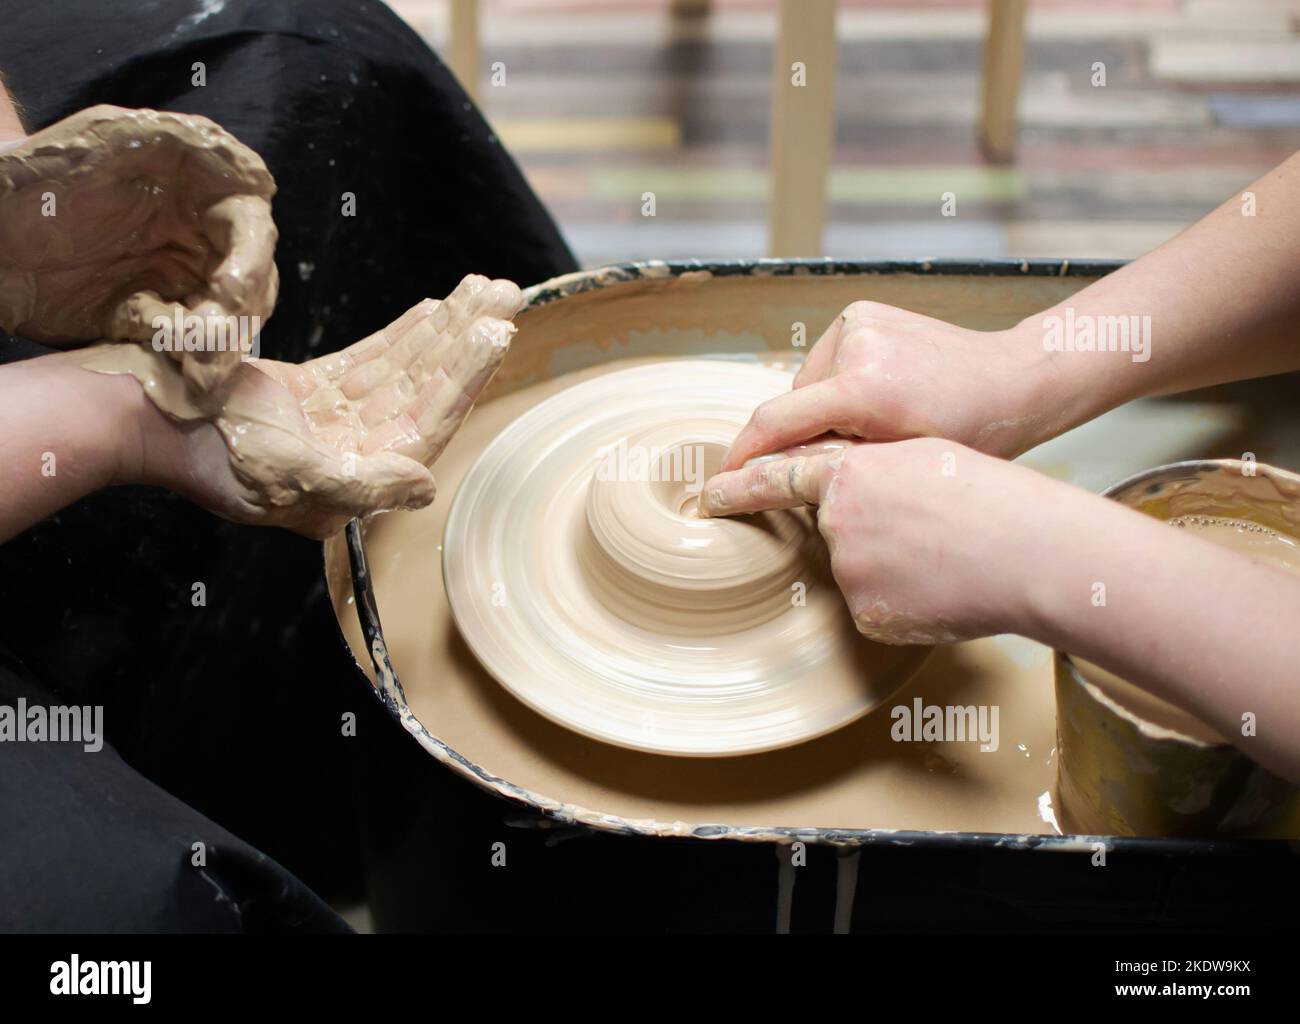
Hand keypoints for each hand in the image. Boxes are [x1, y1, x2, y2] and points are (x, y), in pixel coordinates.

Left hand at [0, 105, 276, 392]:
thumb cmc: (33, 174)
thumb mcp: (98, 139)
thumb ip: (172, 142)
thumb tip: (257, 175)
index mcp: (203, 189)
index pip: (253, 228)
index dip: (249, 262)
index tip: (228, 293)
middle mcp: (204, 237)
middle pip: (253, 283)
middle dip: (235, 317)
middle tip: (208, 346)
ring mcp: (185, 281)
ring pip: (229, 322)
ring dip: (217, 347)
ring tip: (194, 368)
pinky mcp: (158, 320)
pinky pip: (188, 348)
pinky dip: (184, 361)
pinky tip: (159, 357)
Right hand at [116, 275, 522, 538]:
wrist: (139, 417)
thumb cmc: (207, 452)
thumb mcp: (286, 475)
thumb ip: (361, 483)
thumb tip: (426, 483)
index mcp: (351, 484)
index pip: (424, 425)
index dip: (463, 379)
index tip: (496, 332)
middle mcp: (350, 456)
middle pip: (424, 392)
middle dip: (466, 343)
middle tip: (508, 295)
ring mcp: (330, 423)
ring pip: (402, 371)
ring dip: (443, 331)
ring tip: (485, 289)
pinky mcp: (308, 394)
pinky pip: (369, 361)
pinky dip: (402, 336)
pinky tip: (434, 311)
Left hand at [701, 437, 1067, 643]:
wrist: (1029, 551)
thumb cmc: (991, 498)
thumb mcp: (924, 459)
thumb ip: (869, 474)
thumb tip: (839, 498)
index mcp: (852, 469)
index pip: (778, 477)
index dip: (740, 487)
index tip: (710, 495)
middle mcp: (838, 519)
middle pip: (834, 530)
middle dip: (870, 533)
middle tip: (926, 533)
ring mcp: (850, 569)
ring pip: (858, 570)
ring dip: (892, 567)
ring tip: (946, 558)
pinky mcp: (868, 613)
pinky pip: (875, 606)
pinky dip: (904, 600)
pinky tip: (942, 587)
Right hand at [721, 301, 1062, 471]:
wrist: (1010, 378)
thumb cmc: (967, 433)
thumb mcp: (897, 464)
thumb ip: (829, 465)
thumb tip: (769, 474)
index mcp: (864, 391)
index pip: (775, 423)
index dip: (742, 457)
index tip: (720, 482)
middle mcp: (854, 346)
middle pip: (791, 405)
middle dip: (797, 436)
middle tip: (831, 461)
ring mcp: (858, 322)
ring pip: (808, 385)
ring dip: (819, 410)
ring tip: (870, 425)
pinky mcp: (862, 312)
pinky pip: (826, 362)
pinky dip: (835, 385)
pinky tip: (876, 397)